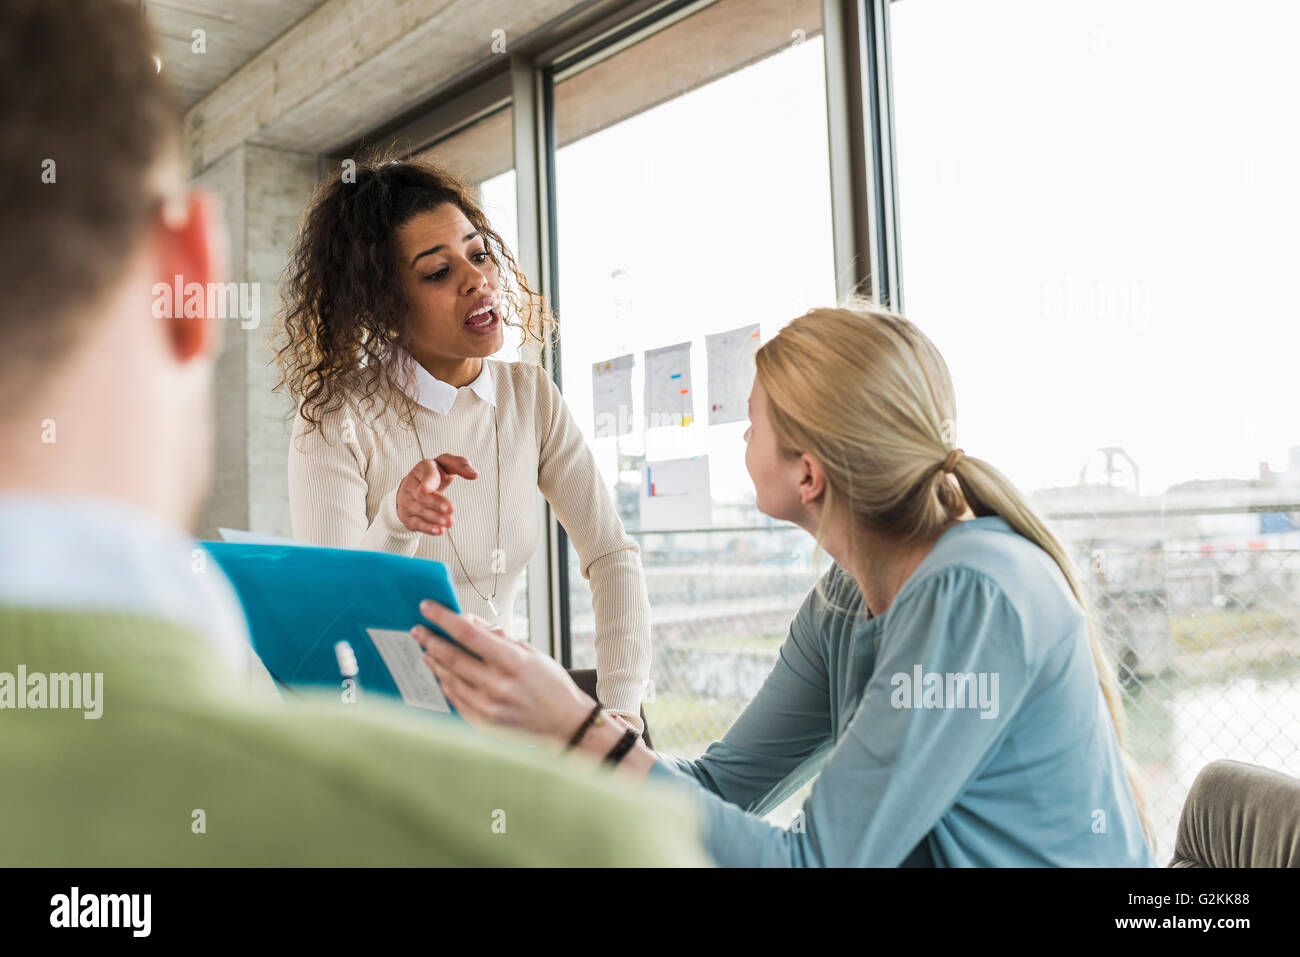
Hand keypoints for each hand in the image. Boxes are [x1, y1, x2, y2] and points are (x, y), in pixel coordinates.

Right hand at [395, 454, 476, 534]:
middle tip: (451, 509)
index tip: (426, 489)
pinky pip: (417, 524)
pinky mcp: (408, 517)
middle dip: (437, 503)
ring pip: (421, 511)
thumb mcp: (446, 464)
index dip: (427, 482)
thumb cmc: (434, 474)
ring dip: (436, 518)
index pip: (426, 474)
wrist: (412, 486)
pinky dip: (429, 528)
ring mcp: (408, 501)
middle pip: (423, 496)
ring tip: (450, 522)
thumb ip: (461, 465)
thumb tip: (475, 474)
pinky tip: (440, 530)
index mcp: (423, 469)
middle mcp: (412, 485)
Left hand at [411, 601, 594, 740]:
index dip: (444, 618)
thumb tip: (467, 621)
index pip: (468, 633)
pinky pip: (455, 700)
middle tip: (417, 630)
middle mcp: (498, 684)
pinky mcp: (484, 723)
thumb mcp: (530, 652)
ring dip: (434, 662)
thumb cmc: (550, 683)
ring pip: (450, 679)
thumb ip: (498, 637)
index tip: (428, 607)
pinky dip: (446, 684)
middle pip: (452, 657)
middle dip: (430, 640)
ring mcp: (489, 707)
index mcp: (513, 661)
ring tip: (426, 650)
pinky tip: (441, 674)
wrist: (565, 723)